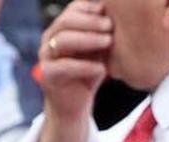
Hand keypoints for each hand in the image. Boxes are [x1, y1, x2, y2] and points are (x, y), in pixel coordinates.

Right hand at [35, 0, 111, 116]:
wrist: (73, 104)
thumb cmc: (88, 74)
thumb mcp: (98, 52)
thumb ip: (103, 35)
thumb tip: (121, 19)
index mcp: (61, 29)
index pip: (72, 10)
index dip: (89, 9)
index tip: (109, 12)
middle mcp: (50, 39)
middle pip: (65, 22)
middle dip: (90, 21)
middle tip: (110, 26)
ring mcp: (47, 56)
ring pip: (62, 40)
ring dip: (87, 39)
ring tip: (108, 41)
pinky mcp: (48, 74)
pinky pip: (64, 67)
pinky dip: (84, 66)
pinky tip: (102, 69)